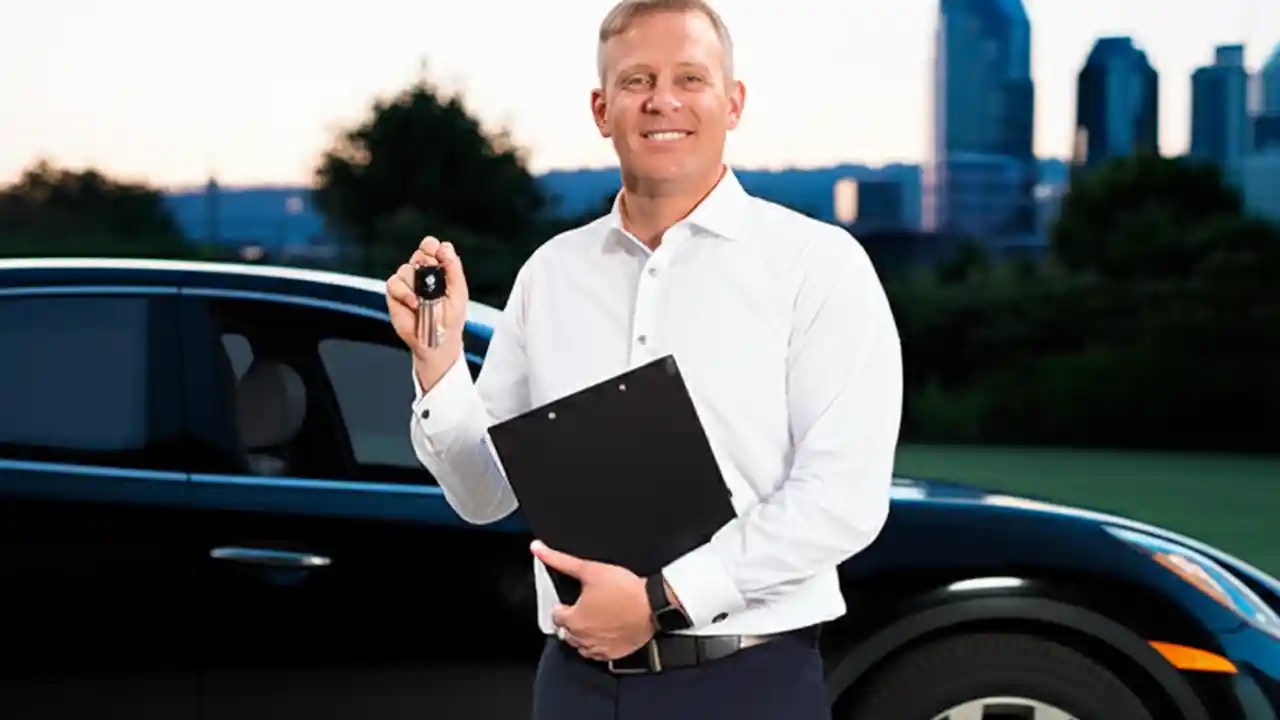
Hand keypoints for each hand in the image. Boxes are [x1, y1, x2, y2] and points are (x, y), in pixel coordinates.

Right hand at [385, 236, 469, 391]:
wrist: (437, 341)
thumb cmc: (450, 318)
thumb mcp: (459, 293)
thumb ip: (454, 269)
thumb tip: (445, 248)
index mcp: (439, 269)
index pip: (432, 246)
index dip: (432, 246)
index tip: (438, 254)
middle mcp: (422, 273)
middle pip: (418, 253)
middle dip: (425, 264)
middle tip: (433, 279)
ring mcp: (408, 283)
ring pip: (406, 269)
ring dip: (415, 283)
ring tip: (424, 300)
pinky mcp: (395, 294)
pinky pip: (394, 284)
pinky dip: (404, 293)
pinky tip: (414, 303)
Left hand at [531, 540, 654, 661]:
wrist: (653, 606)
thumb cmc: (623, 589)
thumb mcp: (590, 570)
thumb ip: (561, 560)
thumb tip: (537, 548)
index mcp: (573, 619)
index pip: (555, 615)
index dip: (563, 605)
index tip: (573, 599)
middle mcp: (581, 638)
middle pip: (566, 631)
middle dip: (571, 619)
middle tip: (586, 606)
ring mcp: (597, 649)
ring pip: (580, 644)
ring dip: (582, 633)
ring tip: (595, 618)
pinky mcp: (613, 655)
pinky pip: (596, 653)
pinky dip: (597, 644)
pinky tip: (606, 630)